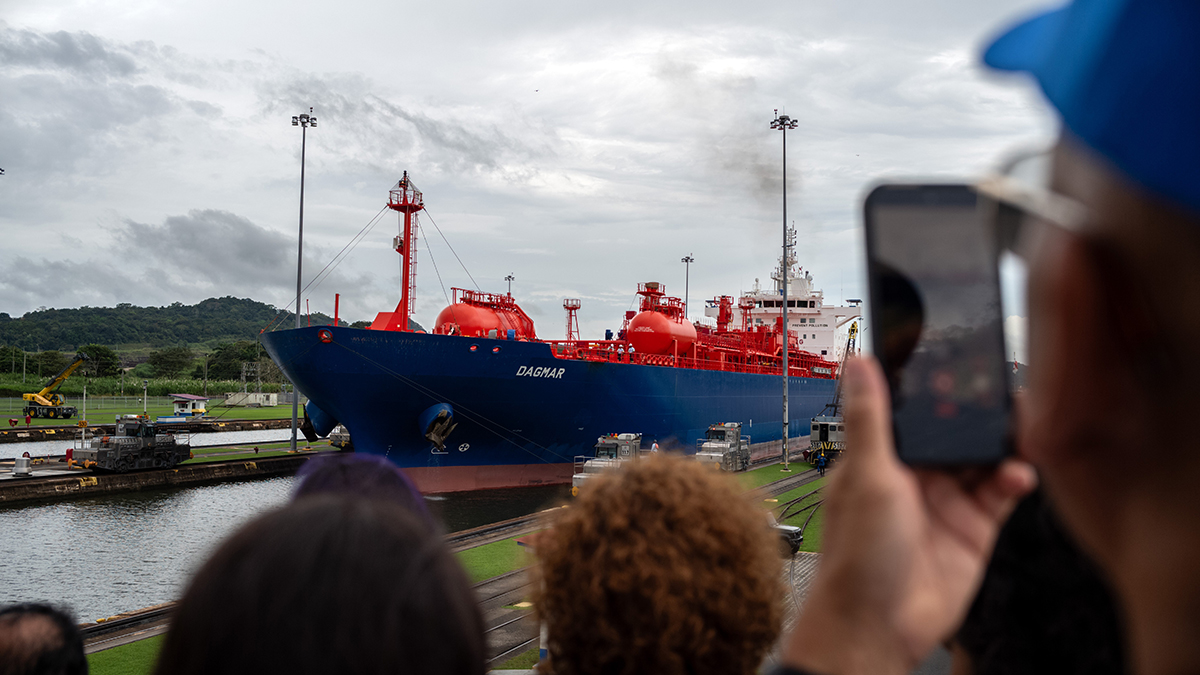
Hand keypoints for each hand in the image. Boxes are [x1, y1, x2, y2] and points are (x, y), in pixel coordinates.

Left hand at [781, 357, 1035, 674]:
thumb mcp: (865, 474)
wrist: (880, 624)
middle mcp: (916, 475)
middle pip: (954, 430)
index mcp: (882, 457)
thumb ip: (870, 417)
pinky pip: (1001, 491)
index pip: (914, 410)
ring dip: (1002, 441)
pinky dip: (1014, 477)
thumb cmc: (857, 556)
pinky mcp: (974, 527)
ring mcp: (947, 499)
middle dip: (977, 412)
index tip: (961, 361)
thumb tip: (858, 362)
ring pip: (983, 456)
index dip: (937, 390)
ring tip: (1022, 425)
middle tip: (1005, 390)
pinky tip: (1018, 472)